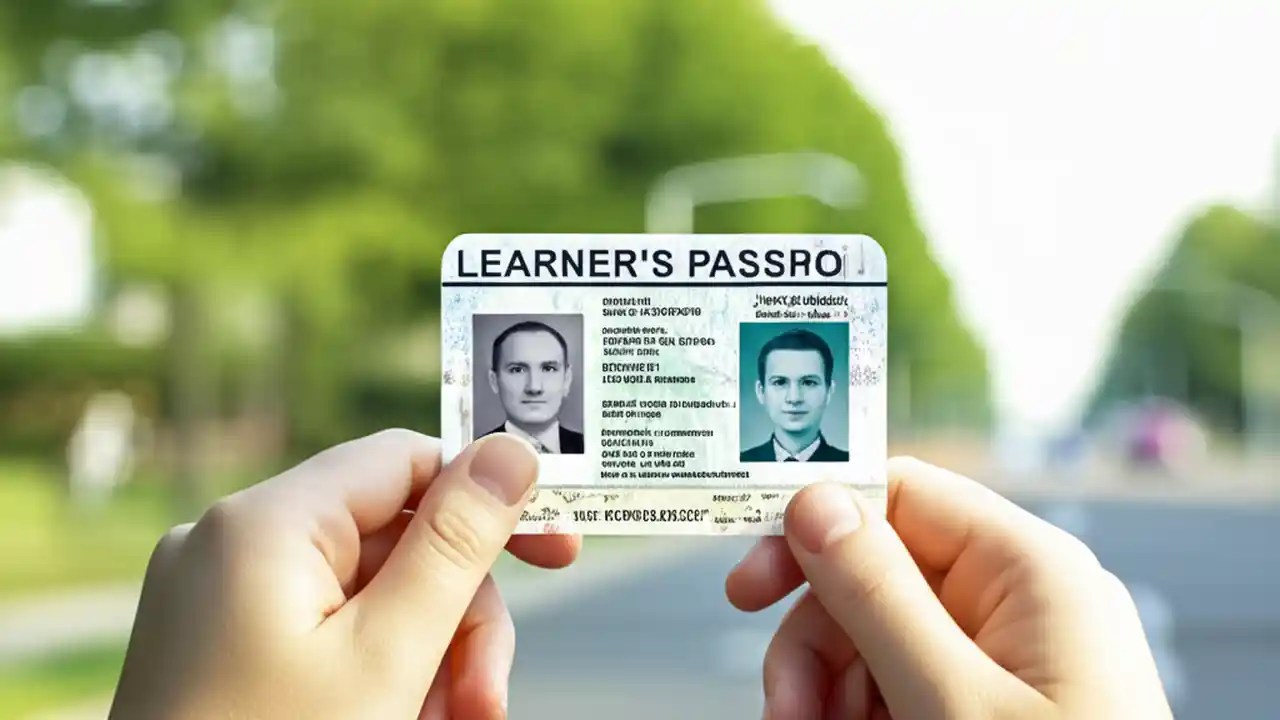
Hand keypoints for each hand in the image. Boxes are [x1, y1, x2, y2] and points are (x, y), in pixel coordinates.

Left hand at [110, 430, 578, 719]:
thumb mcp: (388, 656)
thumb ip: (454, 545)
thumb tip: (509, 450)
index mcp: (263, 525)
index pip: (405, 460)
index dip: (485, 500)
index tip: (555, 552)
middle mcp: (230, 546)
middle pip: (395, 544)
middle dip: (456, 620)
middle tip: (485, 700)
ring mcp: (217, 600)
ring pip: (367, 599)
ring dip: (426, 662)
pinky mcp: (217, 647)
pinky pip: (325, 634)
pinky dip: (375, 676)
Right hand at [726, 457, 1172, 718]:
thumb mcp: (950, 702)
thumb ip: (880, 596)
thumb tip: (816, 502)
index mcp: (1029, 570)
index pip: (902, 495)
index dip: (818, 525)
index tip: (749, 581)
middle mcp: (1017, 603)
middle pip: (872, 577)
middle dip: (815, 644)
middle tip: (786, 710)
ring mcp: (1003, 659)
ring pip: (872, 639)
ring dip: (826, 691)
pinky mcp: (986, 706)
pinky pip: (895, 686)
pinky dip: (856, 715)